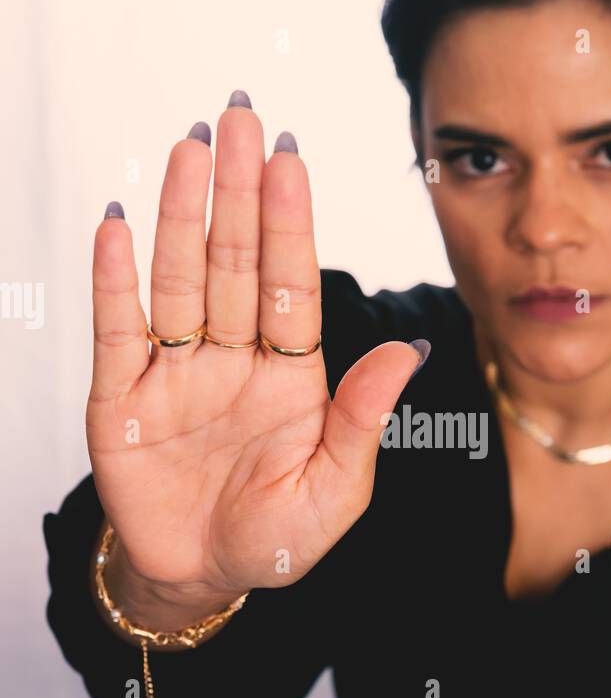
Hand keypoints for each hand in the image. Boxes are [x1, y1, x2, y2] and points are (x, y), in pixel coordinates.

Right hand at [87, 97, 424, 601]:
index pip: (292, 285)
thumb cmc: (275, 538)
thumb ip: (363, 421)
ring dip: (180, 215)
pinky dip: (115, 280)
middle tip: (239, 118)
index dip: (291, 223)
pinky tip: (117, 225)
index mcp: (292, 374)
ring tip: (188, 149)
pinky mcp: (122, 397)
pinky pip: (119, 330)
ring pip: (180, 279)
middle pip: (236, 263)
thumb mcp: (335, 493)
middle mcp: (234, 358)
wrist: (199, 579)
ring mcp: (177, 371)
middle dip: (238, 191)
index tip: (292, 159)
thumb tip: (410, 351)